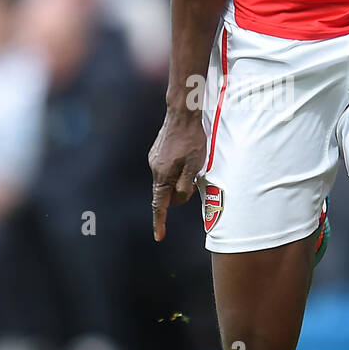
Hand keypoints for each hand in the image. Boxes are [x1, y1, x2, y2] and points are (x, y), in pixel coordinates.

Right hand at [148, 109, 206, 240]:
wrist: (182, 114)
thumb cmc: (192, 140)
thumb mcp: (194, 166)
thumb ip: (184, 186)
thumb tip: (178, 199)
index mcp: (162, 175)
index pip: (159, 205)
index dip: (160, 222)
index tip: (159, 236)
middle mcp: (154, 168)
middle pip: (164, 193)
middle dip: (177, 196)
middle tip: (192, 185)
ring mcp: (154, 159)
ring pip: (165, 180)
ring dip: (177, 181)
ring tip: (192, 166)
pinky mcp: (157, 152)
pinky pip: (165, 169)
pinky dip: (175, 172)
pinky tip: (186, 159)